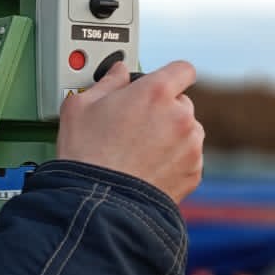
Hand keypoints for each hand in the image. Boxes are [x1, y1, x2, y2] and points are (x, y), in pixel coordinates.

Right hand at [56, 60, 204, 203]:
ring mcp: (190, 147)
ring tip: (141, 151)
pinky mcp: (193, 173)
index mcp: (156, 93)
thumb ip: (106, 81)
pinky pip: (189, 159)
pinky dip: (175, 162)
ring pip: (188, 132)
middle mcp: (180, 116)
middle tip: (137, 124)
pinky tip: (148, 168)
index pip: (183, 69)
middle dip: (163, 110)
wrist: (99, 205)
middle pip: (182, 102)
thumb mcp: (80, 106)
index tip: (161, 83)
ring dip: (172, 136)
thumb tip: (117, 72)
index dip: (171, 75)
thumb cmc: (86, 156)